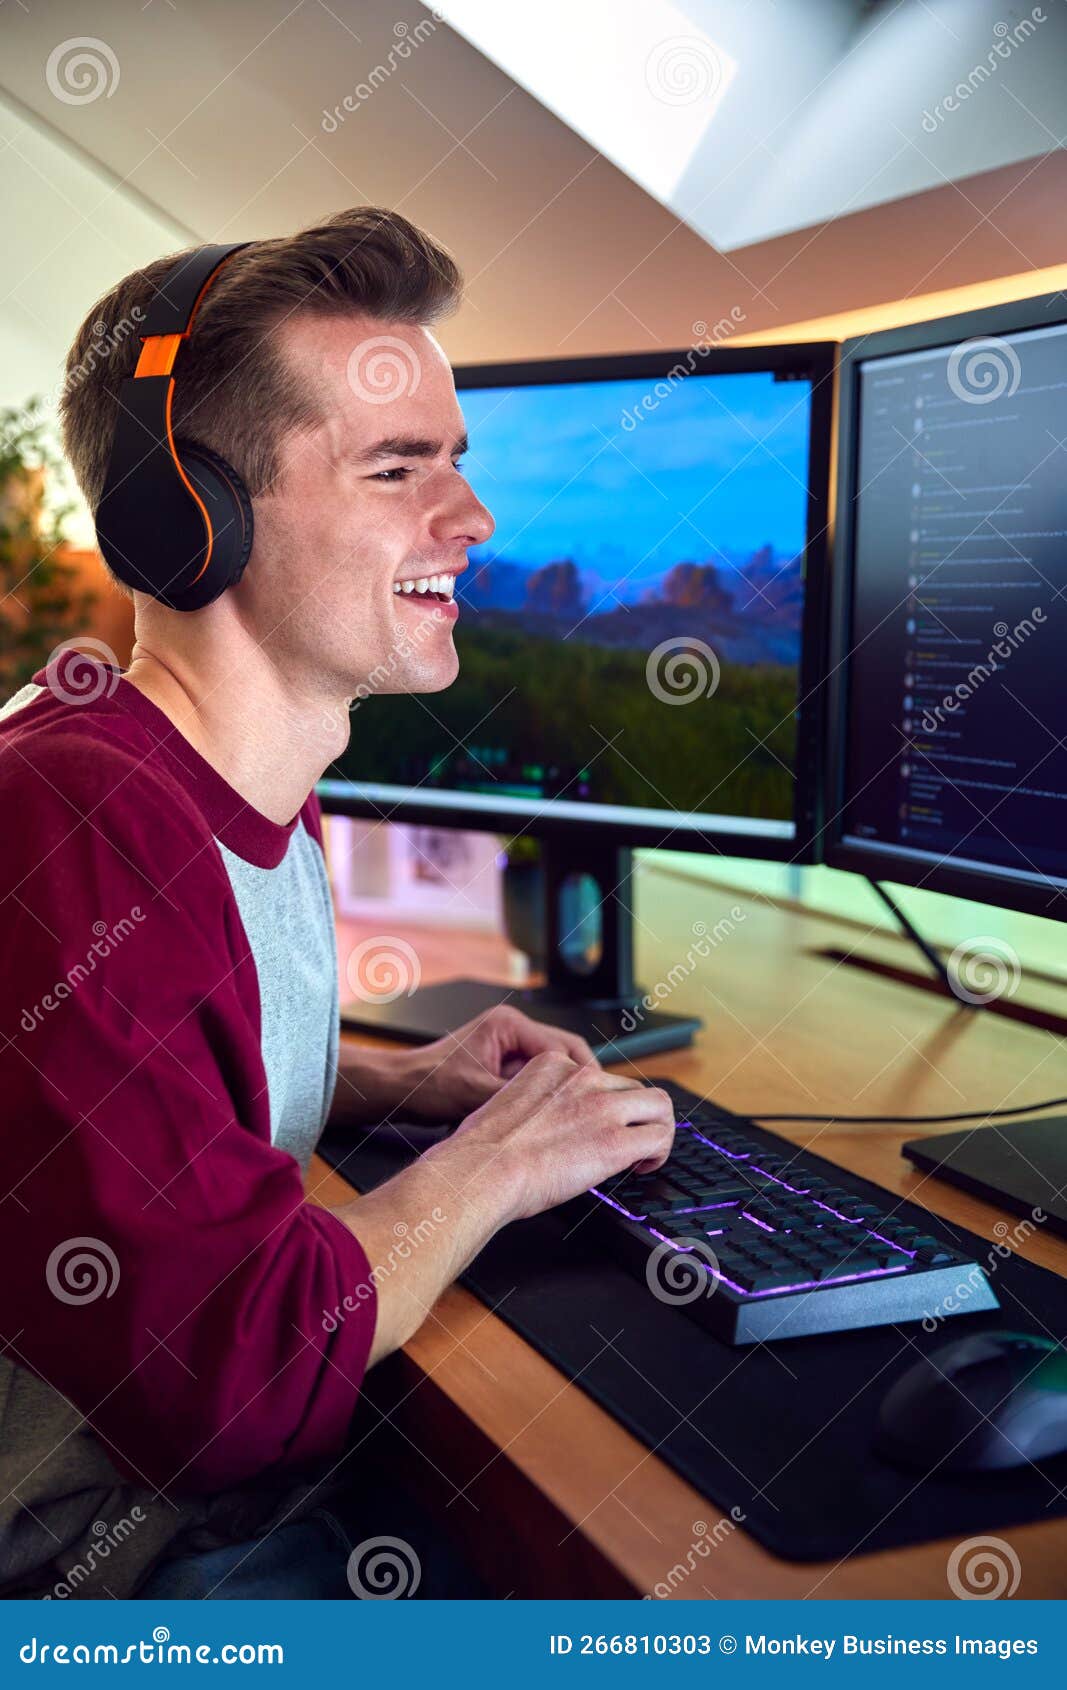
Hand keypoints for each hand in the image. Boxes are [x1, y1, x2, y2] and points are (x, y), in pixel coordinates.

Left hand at [402, 1003, 598, 1121]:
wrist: (401, 1090)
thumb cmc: (426, 1084)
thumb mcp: (476, 1093)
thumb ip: (516, 1097)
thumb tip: (551, 1111)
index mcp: (509, 1024)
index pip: (562, 1047)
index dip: (581, 1075)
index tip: (595, 1098)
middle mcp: (513, 1030)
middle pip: (565, 1052)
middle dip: (578, 1080)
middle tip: (594, 1107)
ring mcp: (510, 1046)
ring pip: (554, 1066)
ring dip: (562, 1088)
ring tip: (576, 1114)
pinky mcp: (505, 1064)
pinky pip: (537, 1077)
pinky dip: (545, 1095)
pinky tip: (551, 1116)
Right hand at [440, 1049, 675, 1220]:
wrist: (482, 1170)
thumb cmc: (482, 1151)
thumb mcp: (506, 1103)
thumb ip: (535, 1104)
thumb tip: (545, 1126)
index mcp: (553, 1066)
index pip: (600, 1077)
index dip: (607, 1104)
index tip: (602, 1123)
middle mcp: (582, 1079)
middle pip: (634, 1087)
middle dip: (637, 1114)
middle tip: (632, 1139)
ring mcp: (602, 1107)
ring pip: (659, 1105)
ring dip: (656, 1129)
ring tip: (645, 1152)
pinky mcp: (615, 1140)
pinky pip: (660, 1137)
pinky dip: (659, 1153)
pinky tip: (643, 1166)